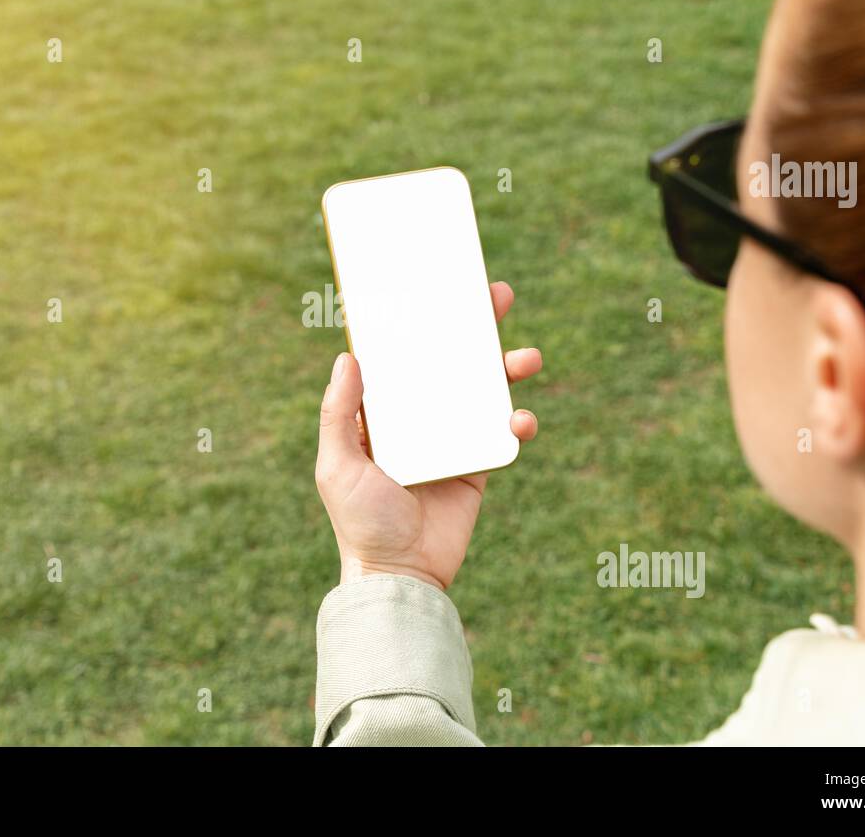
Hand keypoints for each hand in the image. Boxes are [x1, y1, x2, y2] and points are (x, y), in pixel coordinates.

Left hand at [314, 281, 540, 590]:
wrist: (400, 576)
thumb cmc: (360, 522)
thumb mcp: (337, 465)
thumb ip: (340, 413)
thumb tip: (348, 356)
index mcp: (383, 412)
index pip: (403, 356)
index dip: (419, 322)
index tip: (438, 288)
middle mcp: (419, 419)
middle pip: (450, 361)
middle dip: (475, 328)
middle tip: (495, 295)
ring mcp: (451, 439)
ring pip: (484, 390)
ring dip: (508, 367)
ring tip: (526, 356)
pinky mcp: (479, 466)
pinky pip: (503, 435)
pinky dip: (518, 423)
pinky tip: (521, 421)